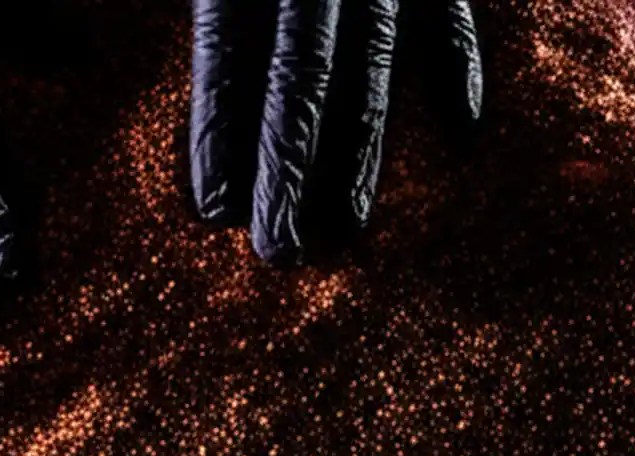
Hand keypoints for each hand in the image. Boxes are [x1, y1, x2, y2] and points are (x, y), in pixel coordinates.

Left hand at [189, 1, 482, 265]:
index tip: (214, 211)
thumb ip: (213, 18)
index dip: (219, 130)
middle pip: (299, 80)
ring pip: (371, 63)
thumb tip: (171, 75)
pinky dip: (458, 65)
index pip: (225, 56)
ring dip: (361, 152)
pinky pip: (452, 13)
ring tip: (347, 227)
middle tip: (278, 252)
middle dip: (287, 171)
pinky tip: (462, 127)